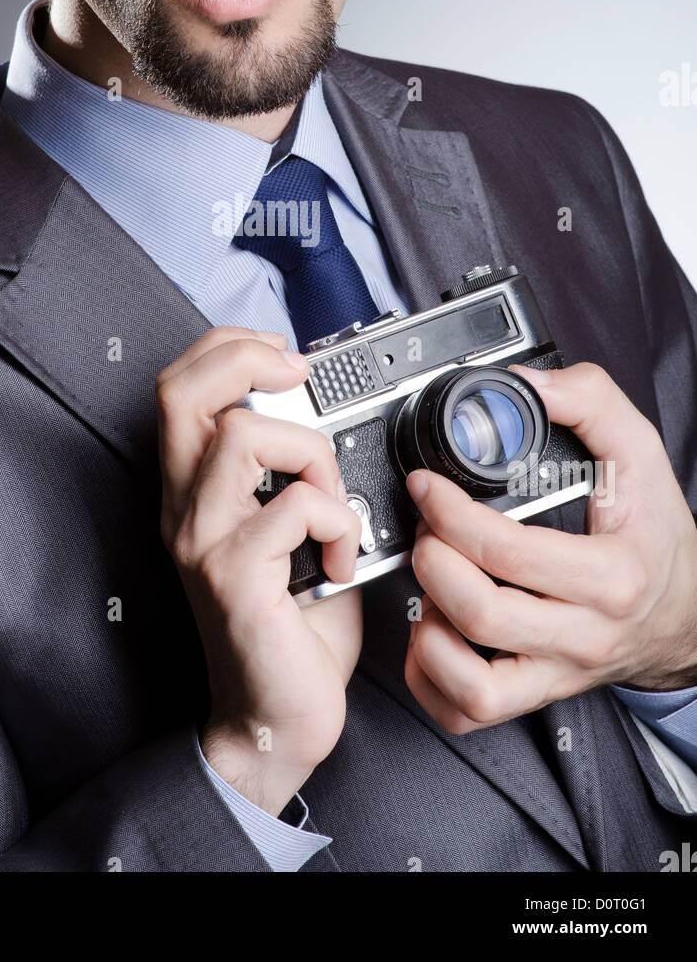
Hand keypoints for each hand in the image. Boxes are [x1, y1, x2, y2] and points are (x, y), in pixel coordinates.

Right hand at [155, 326, 362, 814]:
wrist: (276, 720)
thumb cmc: (291, 627)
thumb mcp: (288, 532)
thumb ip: (291, 474)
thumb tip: (327, 417)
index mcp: (193, 491)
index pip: (178, 386)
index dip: (228, 348)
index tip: (283, 356)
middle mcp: (183, 509)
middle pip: (183, 393)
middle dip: (249, 362)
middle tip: (299, 380)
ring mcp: (202, 541)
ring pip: (244, 439)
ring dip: (311, 455)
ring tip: (330, 499)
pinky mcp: (231, 576)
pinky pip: (294, 507)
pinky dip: (337, 521)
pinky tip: (341, 558)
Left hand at [404, 361, 696, 733]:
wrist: (685, 613)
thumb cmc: (656, 537)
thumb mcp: (639, 454)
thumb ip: (589, 402)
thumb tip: (528, 383)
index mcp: (609, 575)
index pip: (511, 552)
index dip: (452, 514)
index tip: (429, 488)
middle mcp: (583, 633)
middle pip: (483, 615)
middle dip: (433, 563)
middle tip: (425, 531)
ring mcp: (558, 670)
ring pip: (475, 685)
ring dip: (429, 633)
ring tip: (428, 588)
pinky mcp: (536, 693)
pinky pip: (469, 712)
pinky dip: (432, 679)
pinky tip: (431, 635)